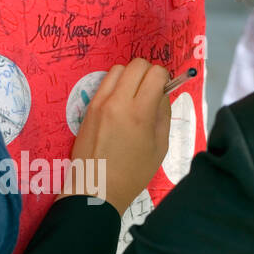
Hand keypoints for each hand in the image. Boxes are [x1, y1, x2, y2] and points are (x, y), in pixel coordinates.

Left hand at [62, 59, 171, 215]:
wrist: (96, 189)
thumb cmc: (132, 174)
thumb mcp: (160, 146)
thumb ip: (163, 114)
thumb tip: (162, 93)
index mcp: (139, 113)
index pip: (156, 73)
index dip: (165, 78)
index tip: (164, 89)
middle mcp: (118, 102)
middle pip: (137, 64)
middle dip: (149, 72)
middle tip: (151, 90)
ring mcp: (99, 103)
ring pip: (118, 69)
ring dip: (130, 76)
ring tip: (134, 96)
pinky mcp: (88, 108)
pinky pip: (104, 83)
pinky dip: (116, 85)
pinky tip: (120, 105)